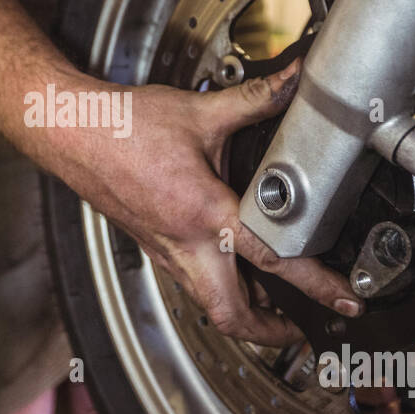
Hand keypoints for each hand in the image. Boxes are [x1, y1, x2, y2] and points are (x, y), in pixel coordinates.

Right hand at [47, 59, 360, 345]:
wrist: (70, 132)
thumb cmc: (122, 126)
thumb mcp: (199, 112)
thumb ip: (256, 98)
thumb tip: (294, 81)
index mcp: (204, 212)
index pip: (272, 258)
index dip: (316, 284)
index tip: (344, 297)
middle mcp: (184, 243)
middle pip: (232, 315)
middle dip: (272, 332)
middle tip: (304, 326)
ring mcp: (165, 251)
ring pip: (210, 304)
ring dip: (246, 312)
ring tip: (278, 305)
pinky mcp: (153, 247)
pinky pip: (192, 281)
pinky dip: (220, 286)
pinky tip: (234, 266)